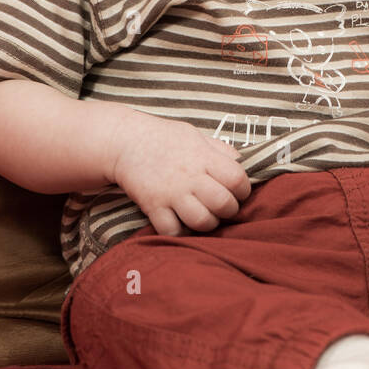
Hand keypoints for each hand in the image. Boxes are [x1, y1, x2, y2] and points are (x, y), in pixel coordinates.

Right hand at [111, 116, 252, 235]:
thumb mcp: (196, 135)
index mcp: (204, 157)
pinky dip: (180, 232)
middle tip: (221, 206)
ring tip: (203, 216)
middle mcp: (190, 176)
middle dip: (229, 210)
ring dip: (208, 223)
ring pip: (202, 222)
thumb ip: (220, 150)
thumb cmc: (165, 138)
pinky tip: (181, 222)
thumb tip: (243, 163)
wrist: (125, 141)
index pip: (238, 179)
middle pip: (224, 204)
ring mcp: (171, 193)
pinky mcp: (153, 207)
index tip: (236, 191)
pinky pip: (173, 231)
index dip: (243, 189)